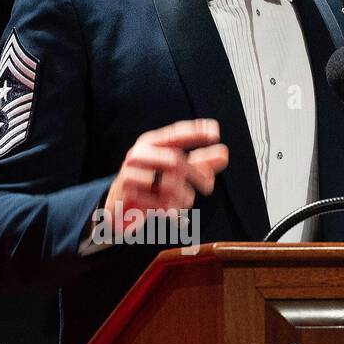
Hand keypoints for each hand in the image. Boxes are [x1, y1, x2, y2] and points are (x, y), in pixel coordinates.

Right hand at [102, 119, 228, 232]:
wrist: (119, 207)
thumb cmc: (151, 185)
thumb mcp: (176, 172)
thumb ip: (199, 163)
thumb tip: (224, 154)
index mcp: (151, 143)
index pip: (175, 134)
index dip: (195, 132)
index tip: (216, 132)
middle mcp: (139, 154)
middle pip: (176, 161)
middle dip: (197, 174)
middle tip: (208, 187)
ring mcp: (131, 172)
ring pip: (169, 183)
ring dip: (184, 195)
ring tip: (186, 201)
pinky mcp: (127, 192)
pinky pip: (158, 201)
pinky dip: (170, 208)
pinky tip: (171, 211)